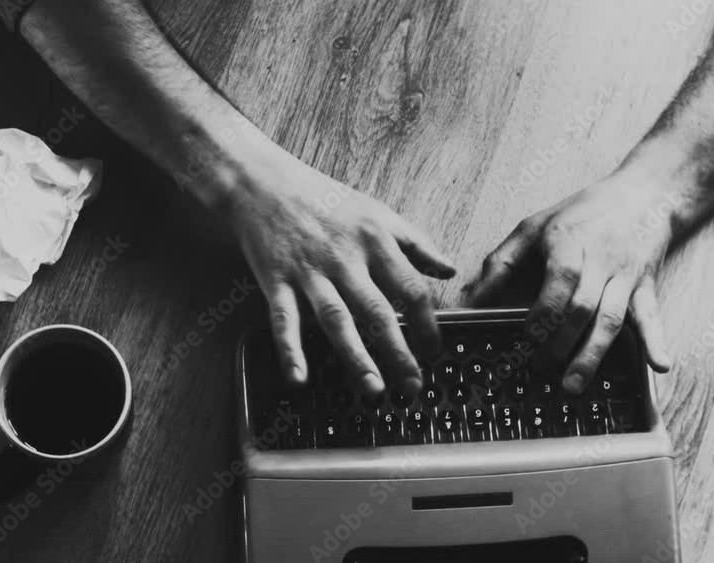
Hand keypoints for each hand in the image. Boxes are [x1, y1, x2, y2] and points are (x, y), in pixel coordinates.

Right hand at [221, 144, 454, 396]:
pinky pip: (284, 320)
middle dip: (398, 352)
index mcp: (375, 241)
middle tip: (413, 386)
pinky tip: (299, 379)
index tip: (434, 352)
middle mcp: (344, 260)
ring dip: (355, 357)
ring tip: (373, 389)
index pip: (411, 288)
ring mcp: (309, 273)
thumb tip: (449, 269)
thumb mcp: (378, 213)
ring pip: (336, 320)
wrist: (264, 185)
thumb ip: (416, 243)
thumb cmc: (325, 200)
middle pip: (377, 311)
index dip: (427, 324)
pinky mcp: (276, 282)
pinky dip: (290, 350)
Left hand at [459, 170, 673, 392]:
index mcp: (567, 244)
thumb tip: (471, 299)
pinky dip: (656, 341)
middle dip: (560, 344)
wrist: (642, 194)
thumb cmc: (580, 214)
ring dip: (592, 354)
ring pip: (610, 319)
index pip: (558, 284)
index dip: (543, 315)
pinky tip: (659, 365)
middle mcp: (599, 261)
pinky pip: (651, 316)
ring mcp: (625, 276)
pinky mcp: (646, 286)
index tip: (526, 338)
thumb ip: (501, 263)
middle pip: (582, 309)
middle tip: (542, 371)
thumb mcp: (533, 227)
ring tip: (574, 385)